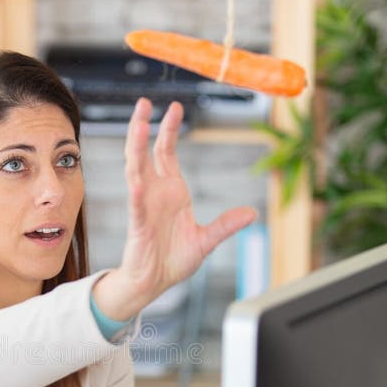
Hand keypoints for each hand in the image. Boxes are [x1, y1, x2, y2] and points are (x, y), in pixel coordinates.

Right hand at [93, 97, 256, 320]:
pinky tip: (136, 180)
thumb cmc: (173, 260)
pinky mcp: (139, 227)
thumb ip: (226, 225)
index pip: (165, 153)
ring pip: (135, 171)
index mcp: (171, 192)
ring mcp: (144, 208)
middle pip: (144, 153)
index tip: (173, 107)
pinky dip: (136, 193)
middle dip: (143, 128)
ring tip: (136, 126)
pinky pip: (136, 206)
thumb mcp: (206, 240)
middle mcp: (154, 194)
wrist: (154, 283)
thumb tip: (251, 213)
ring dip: (134, 148)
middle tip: (144, 103)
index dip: (167, 130)